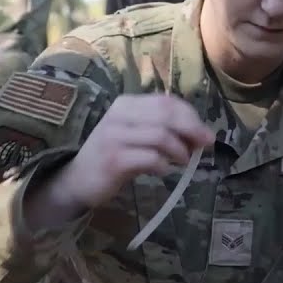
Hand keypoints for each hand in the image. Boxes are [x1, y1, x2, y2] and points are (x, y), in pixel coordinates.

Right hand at [24, 94, 214, 229]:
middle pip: (167, 115)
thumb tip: (200, 134)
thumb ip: (162, 129)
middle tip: (204, 146)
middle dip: (192, 130)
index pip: (166, 102)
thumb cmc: (113, 156)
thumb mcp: (135, 135)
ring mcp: (114, 137)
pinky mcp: (113, 160)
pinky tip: (164, 171)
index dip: (191, 116)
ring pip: (161, 136)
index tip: (205, 134)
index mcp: (126, 104)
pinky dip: (164, 165)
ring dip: (179, 150)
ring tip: (183, 161)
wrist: (76, 181)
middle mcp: (119, 115)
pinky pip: (150, 158)